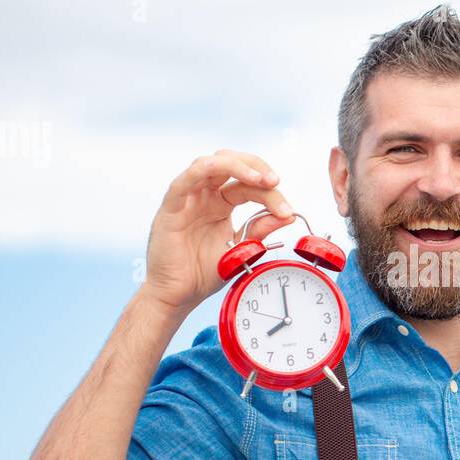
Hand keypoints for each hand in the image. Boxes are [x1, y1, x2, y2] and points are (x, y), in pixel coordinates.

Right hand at [140, 150, 295, 313]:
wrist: (178, 295)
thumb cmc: (203, 274)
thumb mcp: (241, 249)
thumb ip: (260, 230)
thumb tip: (288, 215)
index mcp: (220, 204)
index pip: (248, 186)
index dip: (270, 193)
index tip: (287, 210)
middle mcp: (205, 197)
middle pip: (231, 164)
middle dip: (256, 167)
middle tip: (275, 182)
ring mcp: (188, 199)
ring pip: (210, 164)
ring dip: (237, 165)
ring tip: (260, 180)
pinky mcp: (171, 207)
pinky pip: (184, 181)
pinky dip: (204, 169)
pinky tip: (222, 169)